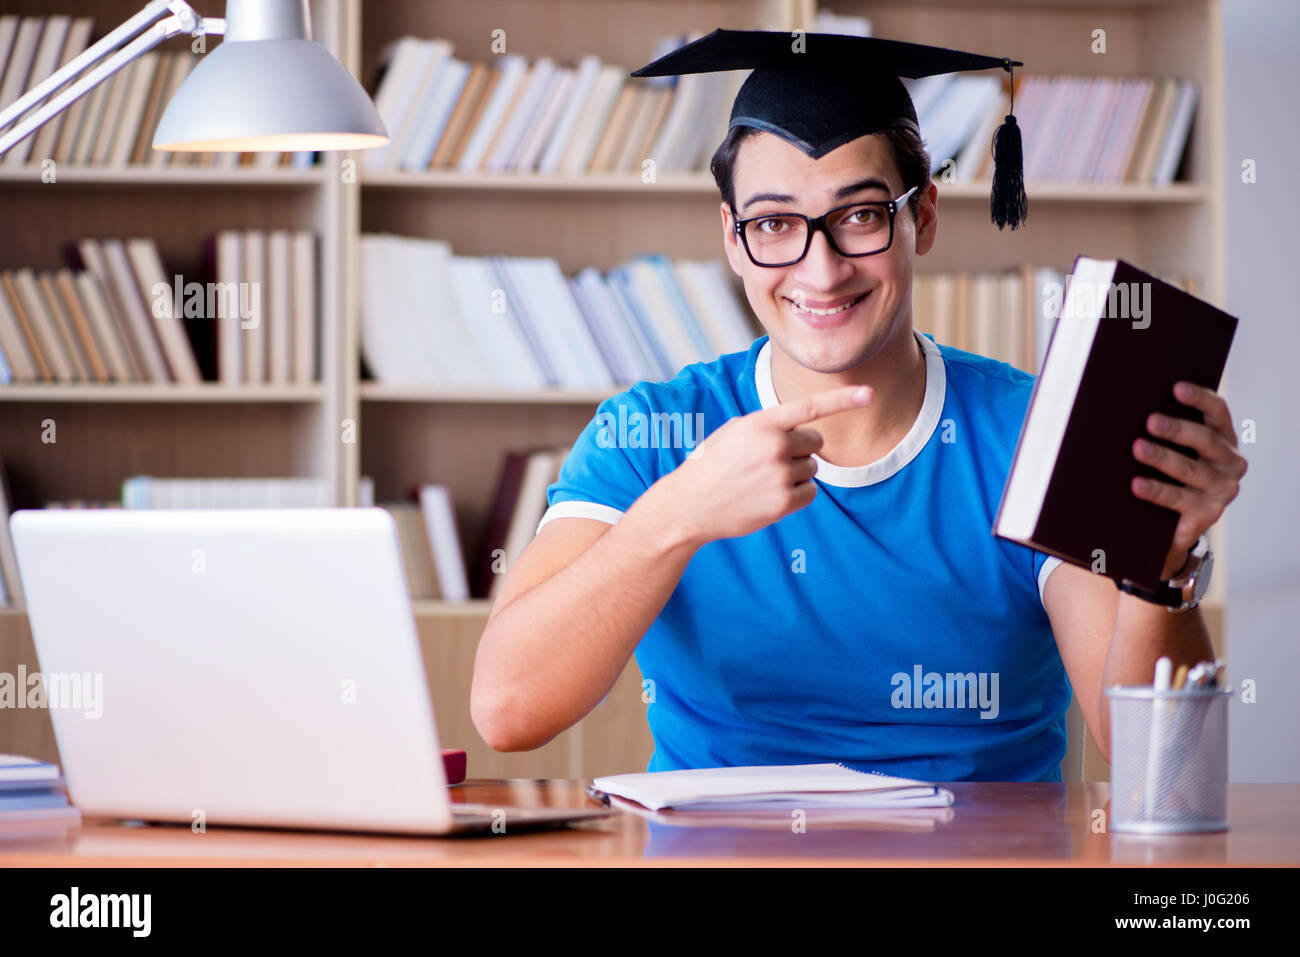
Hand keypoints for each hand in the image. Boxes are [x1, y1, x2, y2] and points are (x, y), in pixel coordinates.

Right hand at [663, 384, 872, 544]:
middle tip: (771, 459)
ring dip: (795, 472)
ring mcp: (780, 476)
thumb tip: (806, 434)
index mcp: (761, 424)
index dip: (842, 399)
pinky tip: (769, 495)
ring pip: (812, 468)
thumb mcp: (735, 432)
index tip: (869, 394)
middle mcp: (774, 447)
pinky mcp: (783, 503)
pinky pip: (810, 492)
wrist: (689, 504)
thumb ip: (770, 426)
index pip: (809, 408)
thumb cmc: (712, 464)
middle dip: (801, 449)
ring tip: (762, 479)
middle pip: (816, 442)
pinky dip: (797, 493)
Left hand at [1130, 380, 1246, 578]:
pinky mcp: (1209, 514)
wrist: (1167, 526)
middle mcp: (1230, 462)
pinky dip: (1157, 490)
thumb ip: (1161, 429)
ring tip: (1138, 448)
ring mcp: (1223, 490)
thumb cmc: (1164, 475)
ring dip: (1163, 458)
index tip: (1176, 387)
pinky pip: (1180, 499)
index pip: (1217, 411)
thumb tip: (1126, 404)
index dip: (1199, 398)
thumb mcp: (1170, 449)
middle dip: (1177, 429)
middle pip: (1205, 440)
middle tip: (1150, 421)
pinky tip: (1137, 484)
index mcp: (1223, 438)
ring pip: (1191, 470)